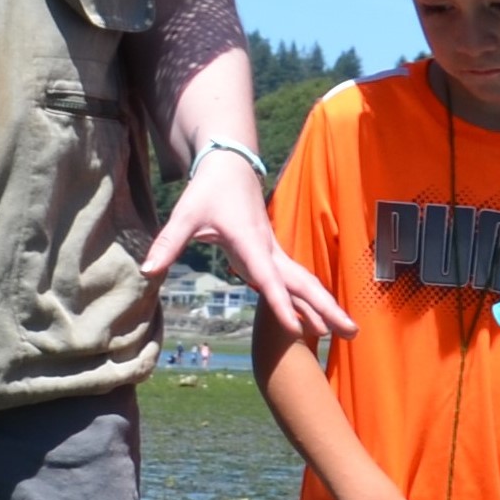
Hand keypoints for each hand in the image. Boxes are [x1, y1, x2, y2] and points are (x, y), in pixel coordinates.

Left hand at [143, 148, 350, 347]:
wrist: (229, 166)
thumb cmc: (208, 190)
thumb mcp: (184, 215)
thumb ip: (167, 244)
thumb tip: (147, 271)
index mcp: (250, 242)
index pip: (269, 279)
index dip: (280, 304)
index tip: (294, 329)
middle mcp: (269, 250)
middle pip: (304, 283)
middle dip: (328, 308)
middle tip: (352, 332)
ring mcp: (273, 254)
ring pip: (305, 283)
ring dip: (325, 307)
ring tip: (349, 333)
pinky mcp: (272, 257)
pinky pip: (296, 282)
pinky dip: (311, 301)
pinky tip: (318, 323)